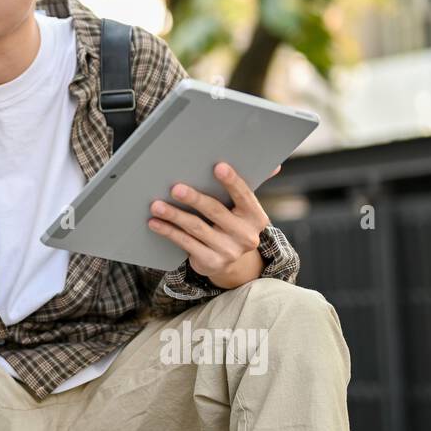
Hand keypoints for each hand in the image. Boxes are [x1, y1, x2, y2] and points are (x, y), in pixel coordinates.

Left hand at [146, 162, 279, 286]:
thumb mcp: (244, 210)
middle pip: (216, 212)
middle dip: (194, 198)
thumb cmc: (233, 225)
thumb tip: (275, 165)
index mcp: (256, 217)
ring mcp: (228, 252)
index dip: (232, 181)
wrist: (232, 264)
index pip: (244, 196)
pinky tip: (155, 222)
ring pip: (196, 228)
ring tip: (156, 205)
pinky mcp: (211, 263)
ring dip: (174, 215)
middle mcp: (246, 236)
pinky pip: (185, 244)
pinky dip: (168, 231)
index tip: (218, 167)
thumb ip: (248, 188)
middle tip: (175, 188)